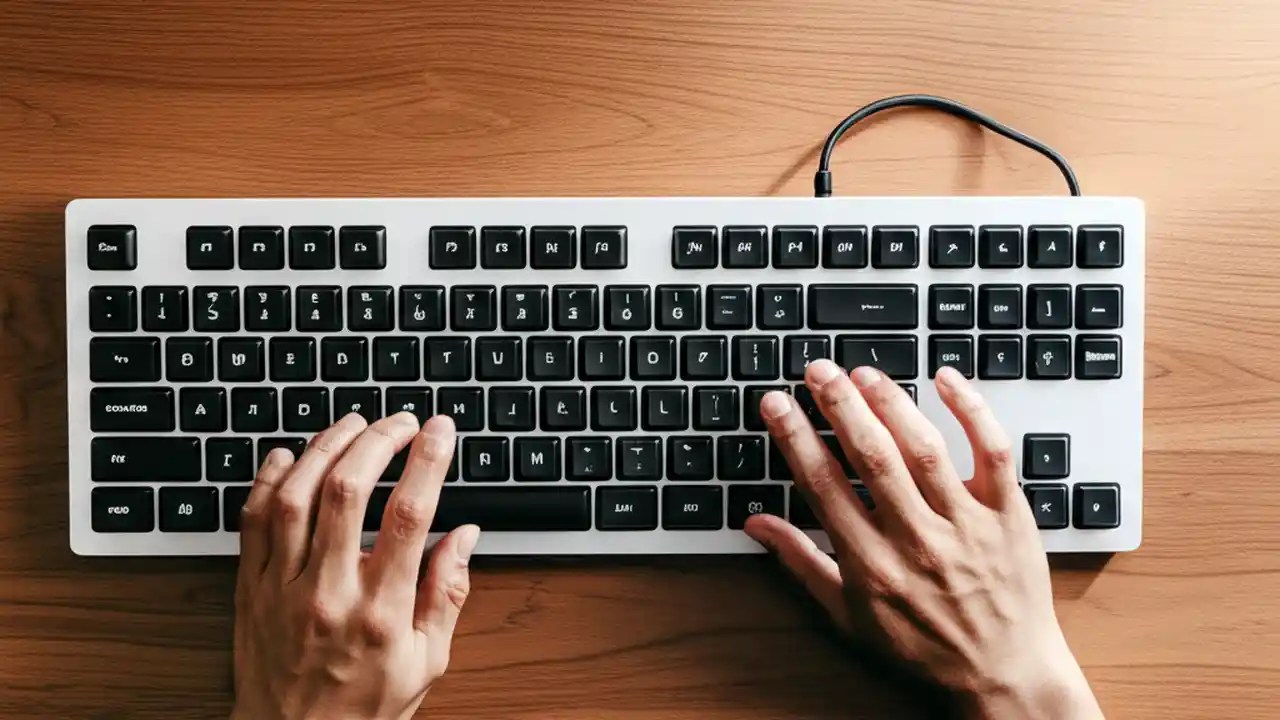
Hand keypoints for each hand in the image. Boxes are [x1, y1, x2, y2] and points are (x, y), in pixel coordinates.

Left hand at [232, 412, 477, 719]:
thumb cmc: (361, 709)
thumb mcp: (427, 662)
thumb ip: (448, 593)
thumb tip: (466, 536)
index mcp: (382, 610)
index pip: (409, 516)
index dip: (427, 461)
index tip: (438, 430)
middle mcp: (329, 591)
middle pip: (348, 491)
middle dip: (378, 440)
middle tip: (398, 421)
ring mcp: (282, 587)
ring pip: (296, 496)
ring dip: (325, 448)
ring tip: (352, 425)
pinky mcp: (249, 588)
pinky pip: (252, 520)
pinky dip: (268, 479)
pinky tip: (291, 457)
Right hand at [746, 360, 1102, 719]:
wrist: (1004, 676)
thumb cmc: (924, 649)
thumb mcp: (848, 617)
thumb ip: (801, 562)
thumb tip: (756, 524)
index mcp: (872, 565)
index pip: (824, 486)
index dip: (795, 438)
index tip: (777, 405)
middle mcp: (917, 540)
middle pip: (872, 457)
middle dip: (839, 405)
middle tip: (818, 370)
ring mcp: (966, 525)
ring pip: (925, 449)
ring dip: (891, 403)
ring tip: (864, 372)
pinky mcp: (1009, 515)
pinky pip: (993, 453)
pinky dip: (972, 410)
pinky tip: (947, 378)